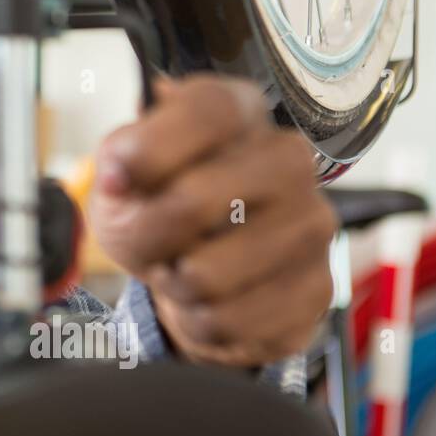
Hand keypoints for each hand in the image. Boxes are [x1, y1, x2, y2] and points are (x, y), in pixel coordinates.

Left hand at [87, 75, 335, 367]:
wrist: (193, 269)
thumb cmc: (157, 205)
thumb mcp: (125, 173)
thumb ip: (122, 158)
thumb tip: (121, 172)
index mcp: (241, 112)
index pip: (206, 113)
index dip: (150, 150)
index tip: (118, 182)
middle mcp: (289, 160)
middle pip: (194, 200)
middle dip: (151, 236)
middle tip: (152, 242)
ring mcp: (313, 224)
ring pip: (206, 275)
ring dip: (174, 287)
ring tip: (182, 273)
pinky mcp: (318, 288)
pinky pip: (228, 323)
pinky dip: (199, 322)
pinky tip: (209, 302)